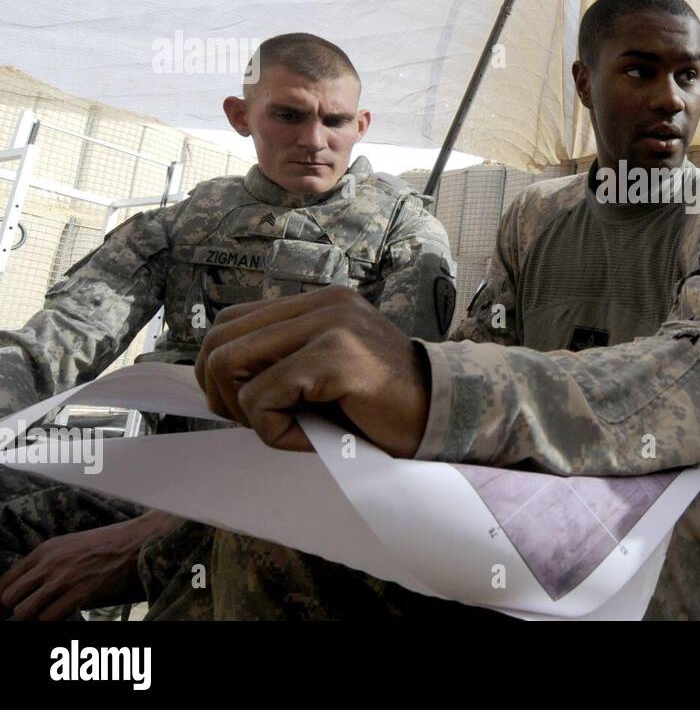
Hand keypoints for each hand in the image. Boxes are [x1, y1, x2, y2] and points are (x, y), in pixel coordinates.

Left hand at [0, 510, 178, 619]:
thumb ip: (44, 562)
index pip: (5, 581)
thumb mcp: (66, 544)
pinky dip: (51, 620)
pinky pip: (48, 618)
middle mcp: (48, 564)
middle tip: (28, 611)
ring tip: (46, 612)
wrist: (133, 542)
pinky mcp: (79, 593)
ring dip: (33, 616)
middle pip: (9, 598)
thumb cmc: (102, 543)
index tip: (6, 608)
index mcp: (43, 551)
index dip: (3, 598)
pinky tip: (62, 613)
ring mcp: (63, 579)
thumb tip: (26, 586)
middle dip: (15, 609)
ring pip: (24, 611)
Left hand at [194, 286, 431, 456]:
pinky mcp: (335, 356)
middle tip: (258, 423)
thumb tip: (216, 378)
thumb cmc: (382, 407)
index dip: (220, 372)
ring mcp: (330, 325)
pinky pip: (263, 397)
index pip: (231, 323)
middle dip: (222, 394)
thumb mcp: (326, 370)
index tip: (251, 407)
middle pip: (219, 341)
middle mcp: (323, 303)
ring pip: (228, 364)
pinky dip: (275, 430)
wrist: (442, 417)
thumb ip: (285, 359)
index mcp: (320, 302)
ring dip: (247, 412)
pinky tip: (312, 438)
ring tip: (287, 428)